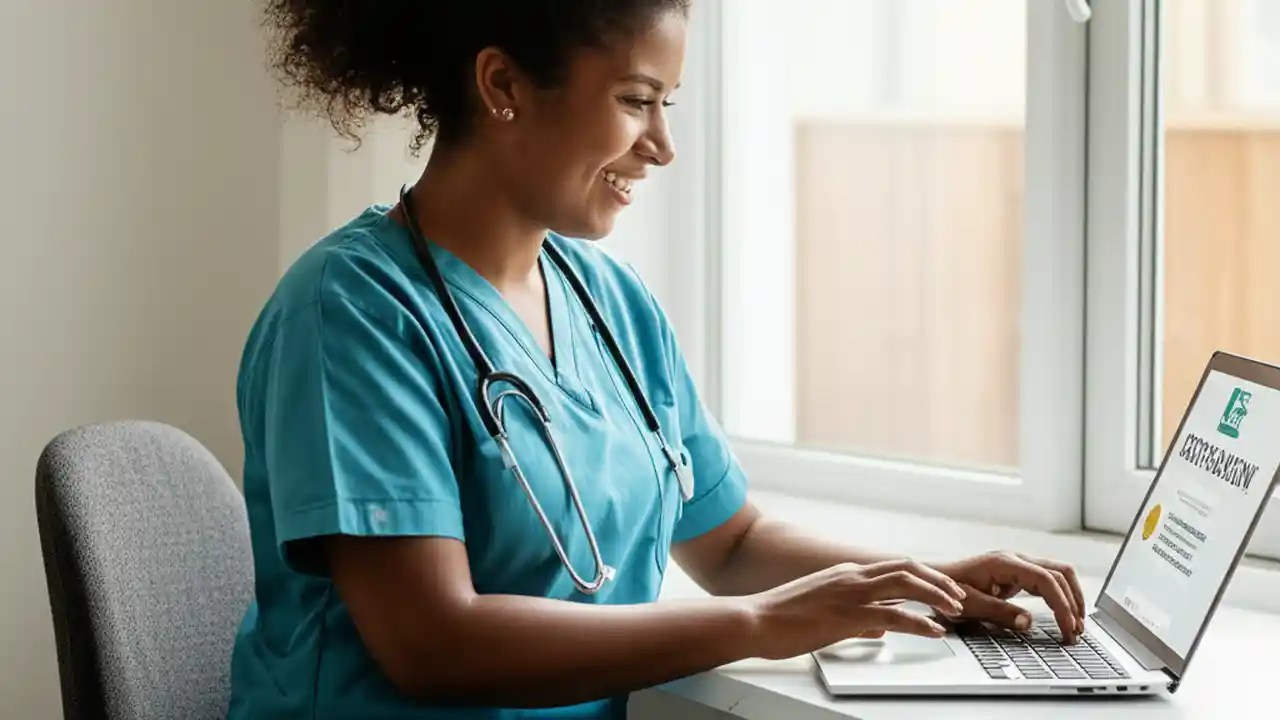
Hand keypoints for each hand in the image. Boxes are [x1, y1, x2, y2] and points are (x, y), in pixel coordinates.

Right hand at [746, 559, 967, 659]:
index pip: (895, 566)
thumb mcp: (823, 612)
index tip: (942, 588)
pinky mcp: (847, 615)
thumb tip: (880, 626)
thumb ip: (856, 617)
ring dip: (936, 595)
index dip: (924, 575)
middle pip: (908, 568)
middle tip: (957, 596)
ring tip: (954, 610)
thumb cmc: (780, 618)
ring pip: (906, 584)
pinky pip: (894, 615)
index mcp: (846, 573)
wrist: (753, 620)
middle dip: (938, 580)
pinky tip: (933, 631)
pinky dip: (920, 622)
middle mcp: (852, 576)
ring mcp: (850, 593)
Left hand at [934, 552, 1086, 642]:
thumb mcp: (967, 604)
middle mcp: (1013, 559)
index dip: (1062, 605)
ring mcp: (1016, 564)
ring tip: (1075, 625)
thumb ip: (998, 612)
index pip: (1046, 579)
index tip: (1068, 629)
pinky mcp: (1015, 574)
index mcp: (1003, 563)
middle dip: (1073, 601)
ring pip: (1057, 574)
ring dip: (1070, 598)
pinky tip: (1062, 614)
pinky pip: (1046, 581)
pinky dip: (1059, 597)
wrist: (928, 581)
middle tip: (1077, 631)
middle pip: (1059, 572)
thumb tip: (1029, 622)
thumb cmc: (942, 591)